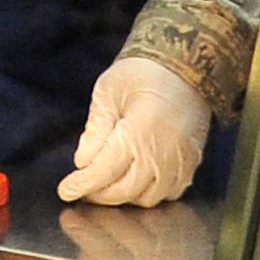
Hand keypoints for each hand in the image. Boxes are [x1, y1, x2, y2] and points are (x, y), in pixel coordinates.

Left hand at [59, 55, 212, 205]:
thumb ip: (96, 130)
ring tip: (110, 183)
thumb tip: (83, 162)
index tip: (66, 191)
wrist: (188, 61)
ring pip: (148, 198)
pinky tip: (137, 180)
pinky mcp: (192, 161)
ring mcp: (181, 159)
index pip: (104, 171)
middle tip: (84, 186)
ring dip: (125, 196)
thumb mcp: (109, 91)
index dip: (82, 185)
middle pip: (125, 190)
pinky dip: (150, 193)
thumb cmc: (145, 71)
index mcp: (139, 131)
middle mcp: (163, 151)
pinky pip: (171, 192)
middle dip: (100, 194)